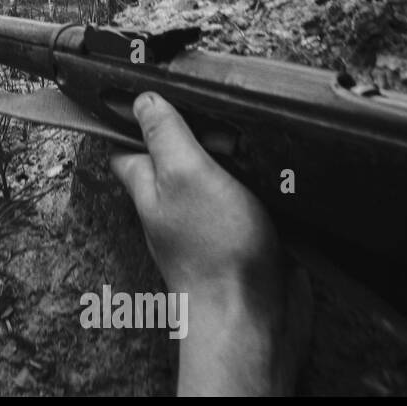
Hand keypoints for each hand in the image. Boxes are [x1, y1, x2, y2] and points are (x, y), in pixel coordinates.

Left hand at [109, 92, 290, 395]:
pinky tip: (279, 169)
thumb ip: (165, 136)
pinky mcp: (246, 233)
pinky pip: (250, 198)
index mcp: (148, 186)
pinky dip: (262, 183)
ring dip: (234, 156)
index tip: (149, 91)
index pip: (127, 146)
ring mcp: (209, 220)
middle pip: (175, 155)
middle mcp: (173, 203)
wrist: (253, 315)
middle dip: (196, 131)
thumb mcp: (184, 174)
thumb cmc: (212, 250)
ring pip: (216, 175)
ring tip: (253, 134)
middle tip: (221, 114)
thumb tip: (142, 100)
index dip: (132, 119)